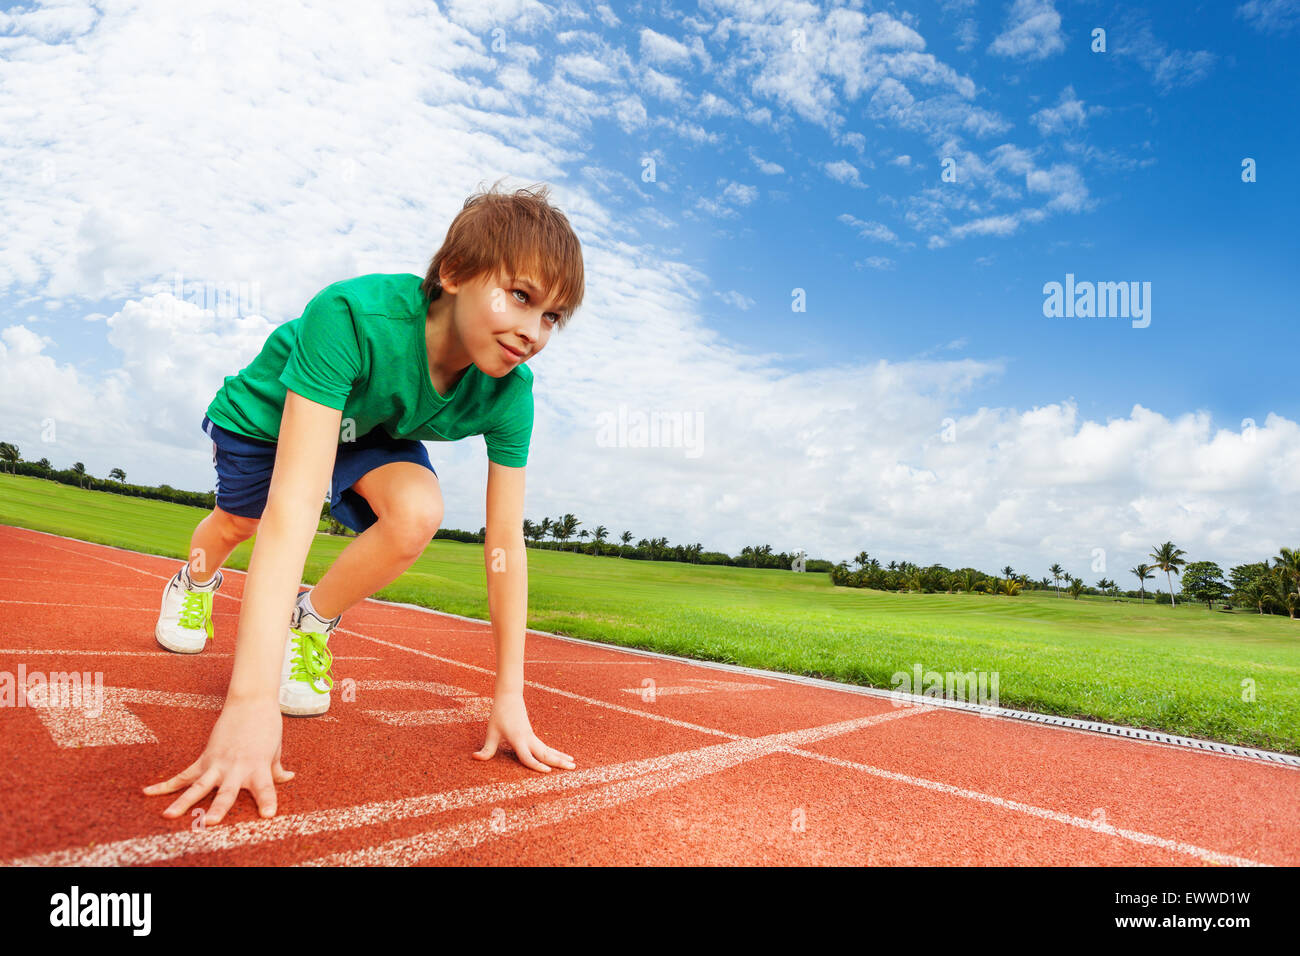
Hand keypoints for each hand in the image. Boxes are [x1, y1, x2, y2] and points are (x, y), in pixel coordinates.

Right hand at [142, 697, 293, 823]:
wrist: (251, 701)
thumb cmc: (267, 726)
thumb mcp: (275, 749)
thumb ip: (276, 768)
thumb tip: (287, 778)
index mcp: (259, 767)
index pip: (266, 789)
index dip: (267, 802)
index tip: (268, 815)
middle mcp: (237, 768)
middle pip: (226, 792)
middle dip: (218, 808)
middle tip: (209, 822)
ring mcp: (218, 763)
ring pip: (199, 786)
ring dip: (184, 802)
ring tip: (169, 815)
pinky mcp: (205, 758)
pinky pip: (184, 775)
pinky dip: (166, 785)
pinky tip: (148, 792)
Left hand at [473, 692, 575, 771]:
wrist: (509, 697)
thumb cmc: (499, 714)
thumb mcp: (491, 732)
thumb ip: (486, 749)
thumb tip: (475, 758)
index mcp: (518, 739)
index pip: (528, 756)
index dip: (536, 765)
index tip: (547, 772)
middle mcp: (528, 739)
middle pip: (546, 753)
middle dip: (559, 762)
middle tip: (573, 769)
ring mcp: (532, 737)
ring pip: (549, 750)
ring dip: (561, 757)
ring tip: (574, 764)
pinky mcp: (533, 736)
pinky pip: (546, 747)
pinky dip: (556, 753)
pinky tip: (564, 757)